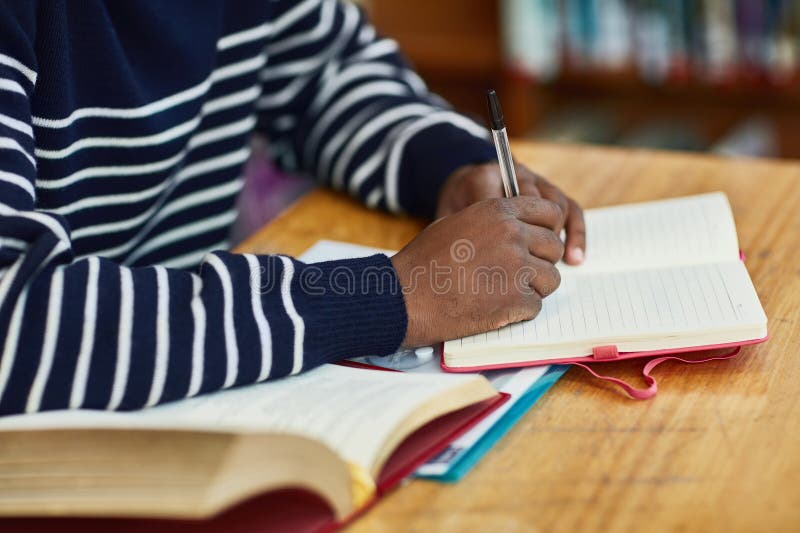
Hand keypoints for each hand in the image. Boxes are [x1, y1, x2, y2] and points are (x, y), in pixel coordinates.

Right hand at [391, 196, 563, 345]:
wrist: (405, 297)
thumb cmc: (424, 262)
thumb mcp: (457, 223)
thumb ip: (492, 223)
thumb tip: (517, 229)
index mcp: (498, 211)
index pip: (548, 212)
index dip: (546, 229)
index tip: (539, 243)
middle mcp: (512, 234)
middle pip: (553, 247)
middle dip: (540, 262)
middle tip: (518, 275)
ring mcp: (517, 268)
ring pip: (550, 278)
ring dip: (532, 288)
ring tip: (502, 293)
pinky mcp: (516, 300)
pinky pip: (535, 306)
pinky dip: (519, 312)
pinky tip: (493, 308)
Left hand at [436, 162, 585, 264]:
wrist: (466, 187)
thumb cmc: (458, 211)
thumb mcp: (448, 219)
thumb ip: (456, 233)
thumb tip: (466, 264)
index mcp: (484, 177)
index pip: (502, 206)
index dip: (506, 240)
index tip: (502, 267)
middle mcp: (514, 174)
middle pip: (534, 206)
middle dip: (533, 240)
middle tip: (526, 268)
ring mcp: (536, 180)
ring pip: (557, 207)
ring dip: (556, 240)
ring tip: (551, 267)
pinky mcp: (551, 191)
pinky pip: (572, 209)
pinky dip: (576, 234)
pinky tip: (575, 260)